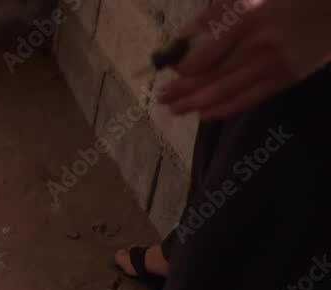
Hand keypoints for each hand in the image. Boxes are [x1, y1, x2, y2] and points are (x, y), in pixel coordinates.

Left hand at [158, 0, 330, 119]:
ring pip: (226, 91)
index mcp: (247, 17)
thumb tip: (179, 42)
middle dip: (181, 89)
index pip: (202, 54)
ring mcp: (275, 63)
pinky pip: (249, 99)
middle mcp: (259, 43)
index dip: (180, 66)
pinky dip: (223, 108)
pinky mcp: (287, 76)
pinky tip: (204, 113)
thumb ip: (211, 18)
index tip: (167, 67)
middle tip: (160, 97)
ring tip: (174, 108)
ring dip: (195, 103)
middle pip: (210, 75)